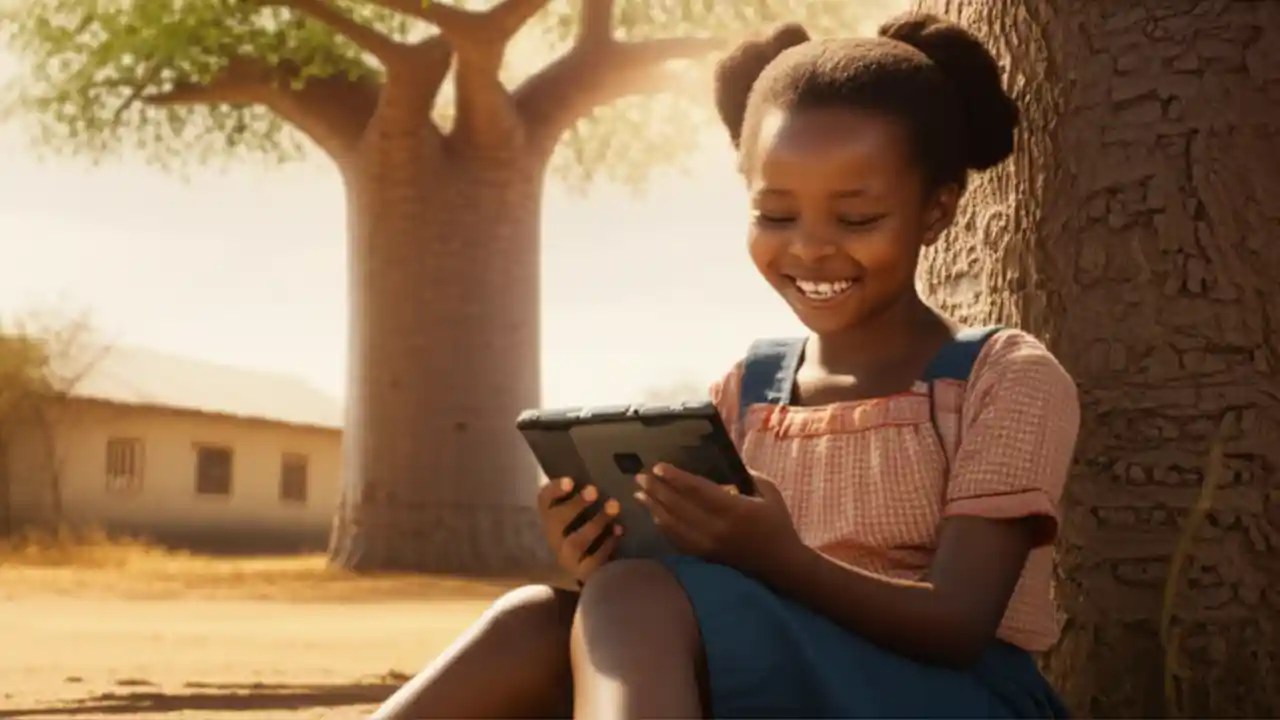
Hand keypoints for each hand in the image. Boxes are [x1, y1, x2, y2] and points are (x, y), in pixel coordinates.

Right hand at [536, 477, 623, 583]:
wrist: (591, 568)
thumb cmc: (590, 529)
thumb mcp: (585, 509)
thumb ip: (588, 493)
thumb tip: (608, 465)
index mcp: (552, 517)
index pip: (544, 500)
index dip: (554, 490)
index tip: (571, 480)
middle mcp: (555, 537)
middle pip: (556, 521)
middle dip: (575, 505)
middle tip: (594, 490)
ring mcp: (568, 557)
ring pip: (575, 542)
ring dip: (595, 523)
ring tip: (614, 506)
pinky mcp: (583, 572)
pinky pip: (593, 560)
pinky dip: (608, 544)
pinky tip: (619, 530)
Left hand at [634, 464, 803, 578]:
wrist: (780, 564)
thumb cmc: (777, 524)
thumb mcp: (770, 493)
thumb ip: (749, 476)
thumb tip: (727, 462)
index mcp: (735, 510)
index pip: (698, 490)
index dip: (676, 478)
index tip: (659, 467)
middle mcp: (717, 528)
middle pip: (679, 507)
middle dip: (657, 490)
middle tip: (640, 476)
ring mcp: (708, 545)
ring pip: (673, 525)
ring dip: (654, 507)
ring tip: (639, 493)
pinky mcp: (704, 556)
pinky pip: (677, 540)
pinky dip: (662, 526)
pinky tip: (654, 514)